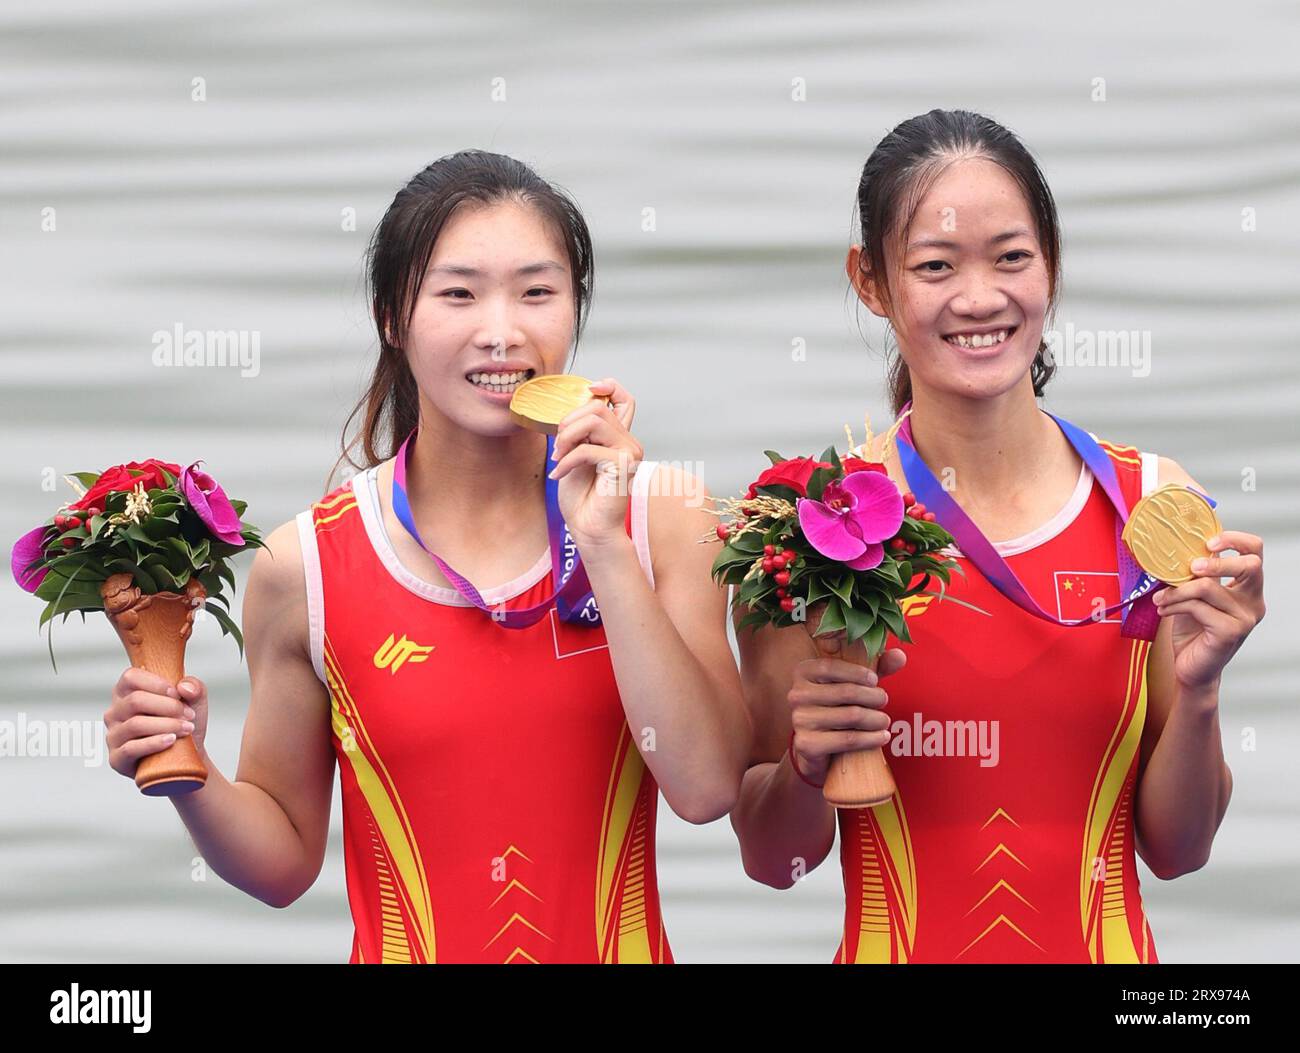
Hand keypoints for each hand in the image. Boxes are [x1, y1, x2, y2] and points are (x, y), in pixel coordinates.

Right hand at [105, 667, 208, 780]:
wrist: (184, 758)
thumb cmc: (182, 723)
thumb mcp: (194, 701)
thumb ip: (194, 687)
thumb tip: (183, 687)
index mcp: (126, 693)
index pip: (130, 677)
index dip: (156, 684)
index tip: (177, 694)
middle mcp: (115, 712)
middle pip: (135, 701)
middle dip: (168, 707)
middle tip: (188, 715)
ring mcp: (114, 735)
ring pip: (135, 724)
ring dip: (167, 725)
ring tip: (186, 729)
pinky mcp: (116, 758)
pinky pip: (131, 749)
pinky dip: (154, 743)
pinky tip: (171, 740)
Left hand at [548, 376, 642, 550]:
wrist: (589, 529)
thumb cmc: (582, 498)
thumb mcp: (575, 456)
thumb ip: (578, 434)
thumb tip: (568, 414)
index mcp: (619, 438)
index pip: (624, 399)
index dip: (608, 386)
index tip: (589, 390)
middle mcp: (629, 442)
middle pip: (598, 406)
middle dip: (569, 421)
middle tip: (557, 446)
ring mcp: (630, 453)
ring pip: (594, 421)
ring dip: (567, 437)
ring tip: (558, 457)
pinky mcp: (624, 466)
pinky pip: (587, 449)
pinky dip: (567, 460)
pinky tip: (558, 474)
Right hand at [789, 647, 905, 783]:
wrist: (816, 747)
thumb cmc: (837, 706)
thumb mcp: (853, 683)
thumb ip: (876, 667)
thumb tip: (900, 655)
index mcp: (803, 672)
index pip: (831, 666)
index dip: (857, 672)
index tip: (875, 680)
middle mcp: (796, 695)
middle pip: (846, 692)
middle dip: (873, 696)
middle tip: (884, 701)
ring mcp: (800, 720)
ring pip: (851, 716)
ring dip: (876, 719)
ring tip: (884, 721)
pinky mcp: (806, 744)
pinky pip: (848, 739)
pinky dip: (871, 738)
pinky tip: (882, 736)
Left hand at [1152, 530, 1264, 692]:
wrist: (1191, 668)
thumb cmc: (1193, 630)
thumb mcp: (1194, 596)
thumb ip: (1198, 575)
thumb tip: (1180, 545)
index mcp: (1248, 588)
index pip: (1255, 551)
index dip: (1235, 539)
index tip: (1209, 542)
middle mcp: (1254, 601)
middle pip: (1250, 565)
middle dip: (1217, 561)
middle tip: (1191, 566)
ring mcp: (1246, 618)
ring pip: (1208, 587)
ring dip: (1177, 590)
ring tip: (1161, 598)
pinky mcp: (1231, 631)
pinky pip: (1198, 607)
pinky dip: (1175, 605)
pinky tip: (1164, 610)